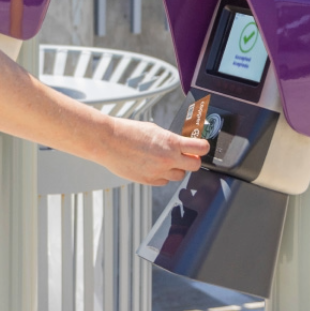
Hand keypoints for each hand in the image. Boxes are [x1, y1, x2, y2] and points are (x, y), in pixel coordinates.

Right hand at [95, 118, 209, 186]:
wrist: (107, 141)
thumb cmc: (127, 132)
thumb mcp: (153, 129)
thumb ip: (170, 140)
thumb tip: (181, 145)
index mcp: (170, 142)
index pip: (200, 148)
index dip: (202, 147)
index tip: (201, 146)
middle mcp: (168, 159)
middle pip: (194, 166)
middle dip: (192, 160)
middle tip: (185, 155)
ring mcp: (158, 172)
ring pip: (179, 176)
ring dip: (176, 168)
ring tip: (163, 159)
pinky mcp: (148, 181)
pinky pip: (164, 181)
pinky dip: (162, 175)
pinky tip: (152, 165)